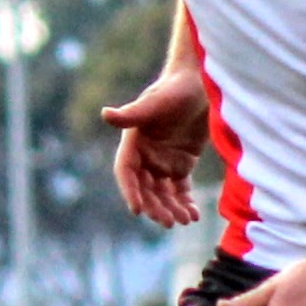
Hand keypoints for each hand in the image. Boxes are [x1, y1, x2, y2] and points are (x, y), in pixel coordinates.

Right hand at [105, 64, 213, 227]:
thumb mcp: (155, 102)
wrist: (200, 84)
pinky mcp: (181, 163)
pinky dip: (185, 202)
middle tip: (169, 221)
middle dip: (155, 206)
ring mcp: (163, 162)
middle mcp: (145, 155)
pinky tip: (194, 215)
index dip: (130, 191)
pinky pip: (180, 189)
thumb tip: (105, 115)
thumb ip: (133, 113)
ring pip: (163, 193)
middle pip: (145, 188)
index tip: (138, 210)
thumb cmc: (175, 89)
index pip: (126, 172)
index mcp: (133, 142)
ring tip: (185, 220)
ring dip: (171, 208)